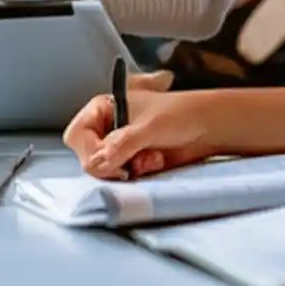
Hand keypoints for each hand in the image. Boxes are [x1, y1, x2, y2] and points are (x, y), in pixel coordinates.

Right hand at [63, 71, 215, 178]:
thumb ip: (122, 144)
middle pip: (87, 157)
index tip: (107, 160)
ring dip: (126, 169)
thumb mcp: (149, 127)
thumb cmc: (179, 115)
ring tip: (150, 158)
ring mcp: (118, 147)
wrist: (207, 127)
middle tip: (128, 166)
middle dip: (109, 164)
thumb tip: (99, 162)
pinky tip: (154, 162)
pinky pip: (122, 177)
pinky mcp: (131, 162)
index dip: (88, 151)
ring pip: (105, 170)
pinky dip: (136, 173)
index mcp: (103, 109)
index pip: (77, 135)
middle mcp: (106, 128)